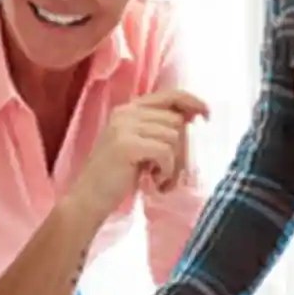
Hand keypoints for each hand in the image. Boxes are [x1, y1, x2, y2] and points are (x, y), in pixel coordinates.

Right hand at [70, 89, 207, 218]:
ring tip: (159, 179)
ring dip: (174, 164)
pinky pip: (165, 152)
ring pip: (173, 136)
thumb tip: (192, 118)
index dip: (191, 102)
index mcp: (128, 110)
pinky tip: (155, 181)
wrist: (87, 199)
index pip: (168, 95)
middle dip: (181, 149)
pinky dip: (167, 170)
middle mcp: (125, 113)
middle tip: (170, 172)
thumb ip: (158, 130)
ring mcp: (124, 127)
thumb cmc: (116, 177)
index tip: (206, 114)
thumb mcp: (138, 146)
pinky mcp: (127, 145)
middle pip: (175, 120)